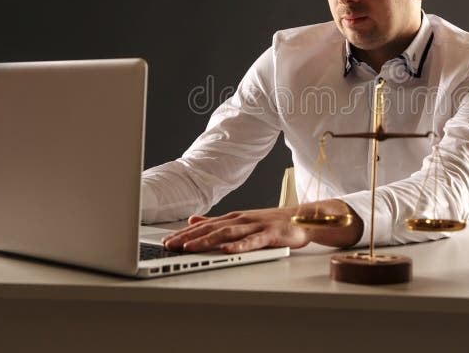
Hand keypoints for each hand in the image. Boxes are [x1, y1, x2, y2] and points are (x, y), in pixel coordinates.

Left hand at [162, 206, 310, 253]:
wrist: (300, 218)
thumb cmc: (270, 222)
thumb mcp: (241, 221)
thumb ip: (217, 222)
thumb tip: (193, 220)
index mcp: (233, 218)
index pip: (204, 226)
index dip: (185, 233)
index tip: (167, 241)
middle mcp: (241, 220)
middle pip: (211, 229)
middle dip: (189, 237)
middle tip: (170, 246)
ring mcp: (255, 226)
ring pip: (227, 233)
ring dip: (207, 240)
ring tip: (191, 248)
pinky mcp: (269, 234)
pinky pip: (252, 241)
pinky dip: (239, 246)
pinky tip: (227, 251)